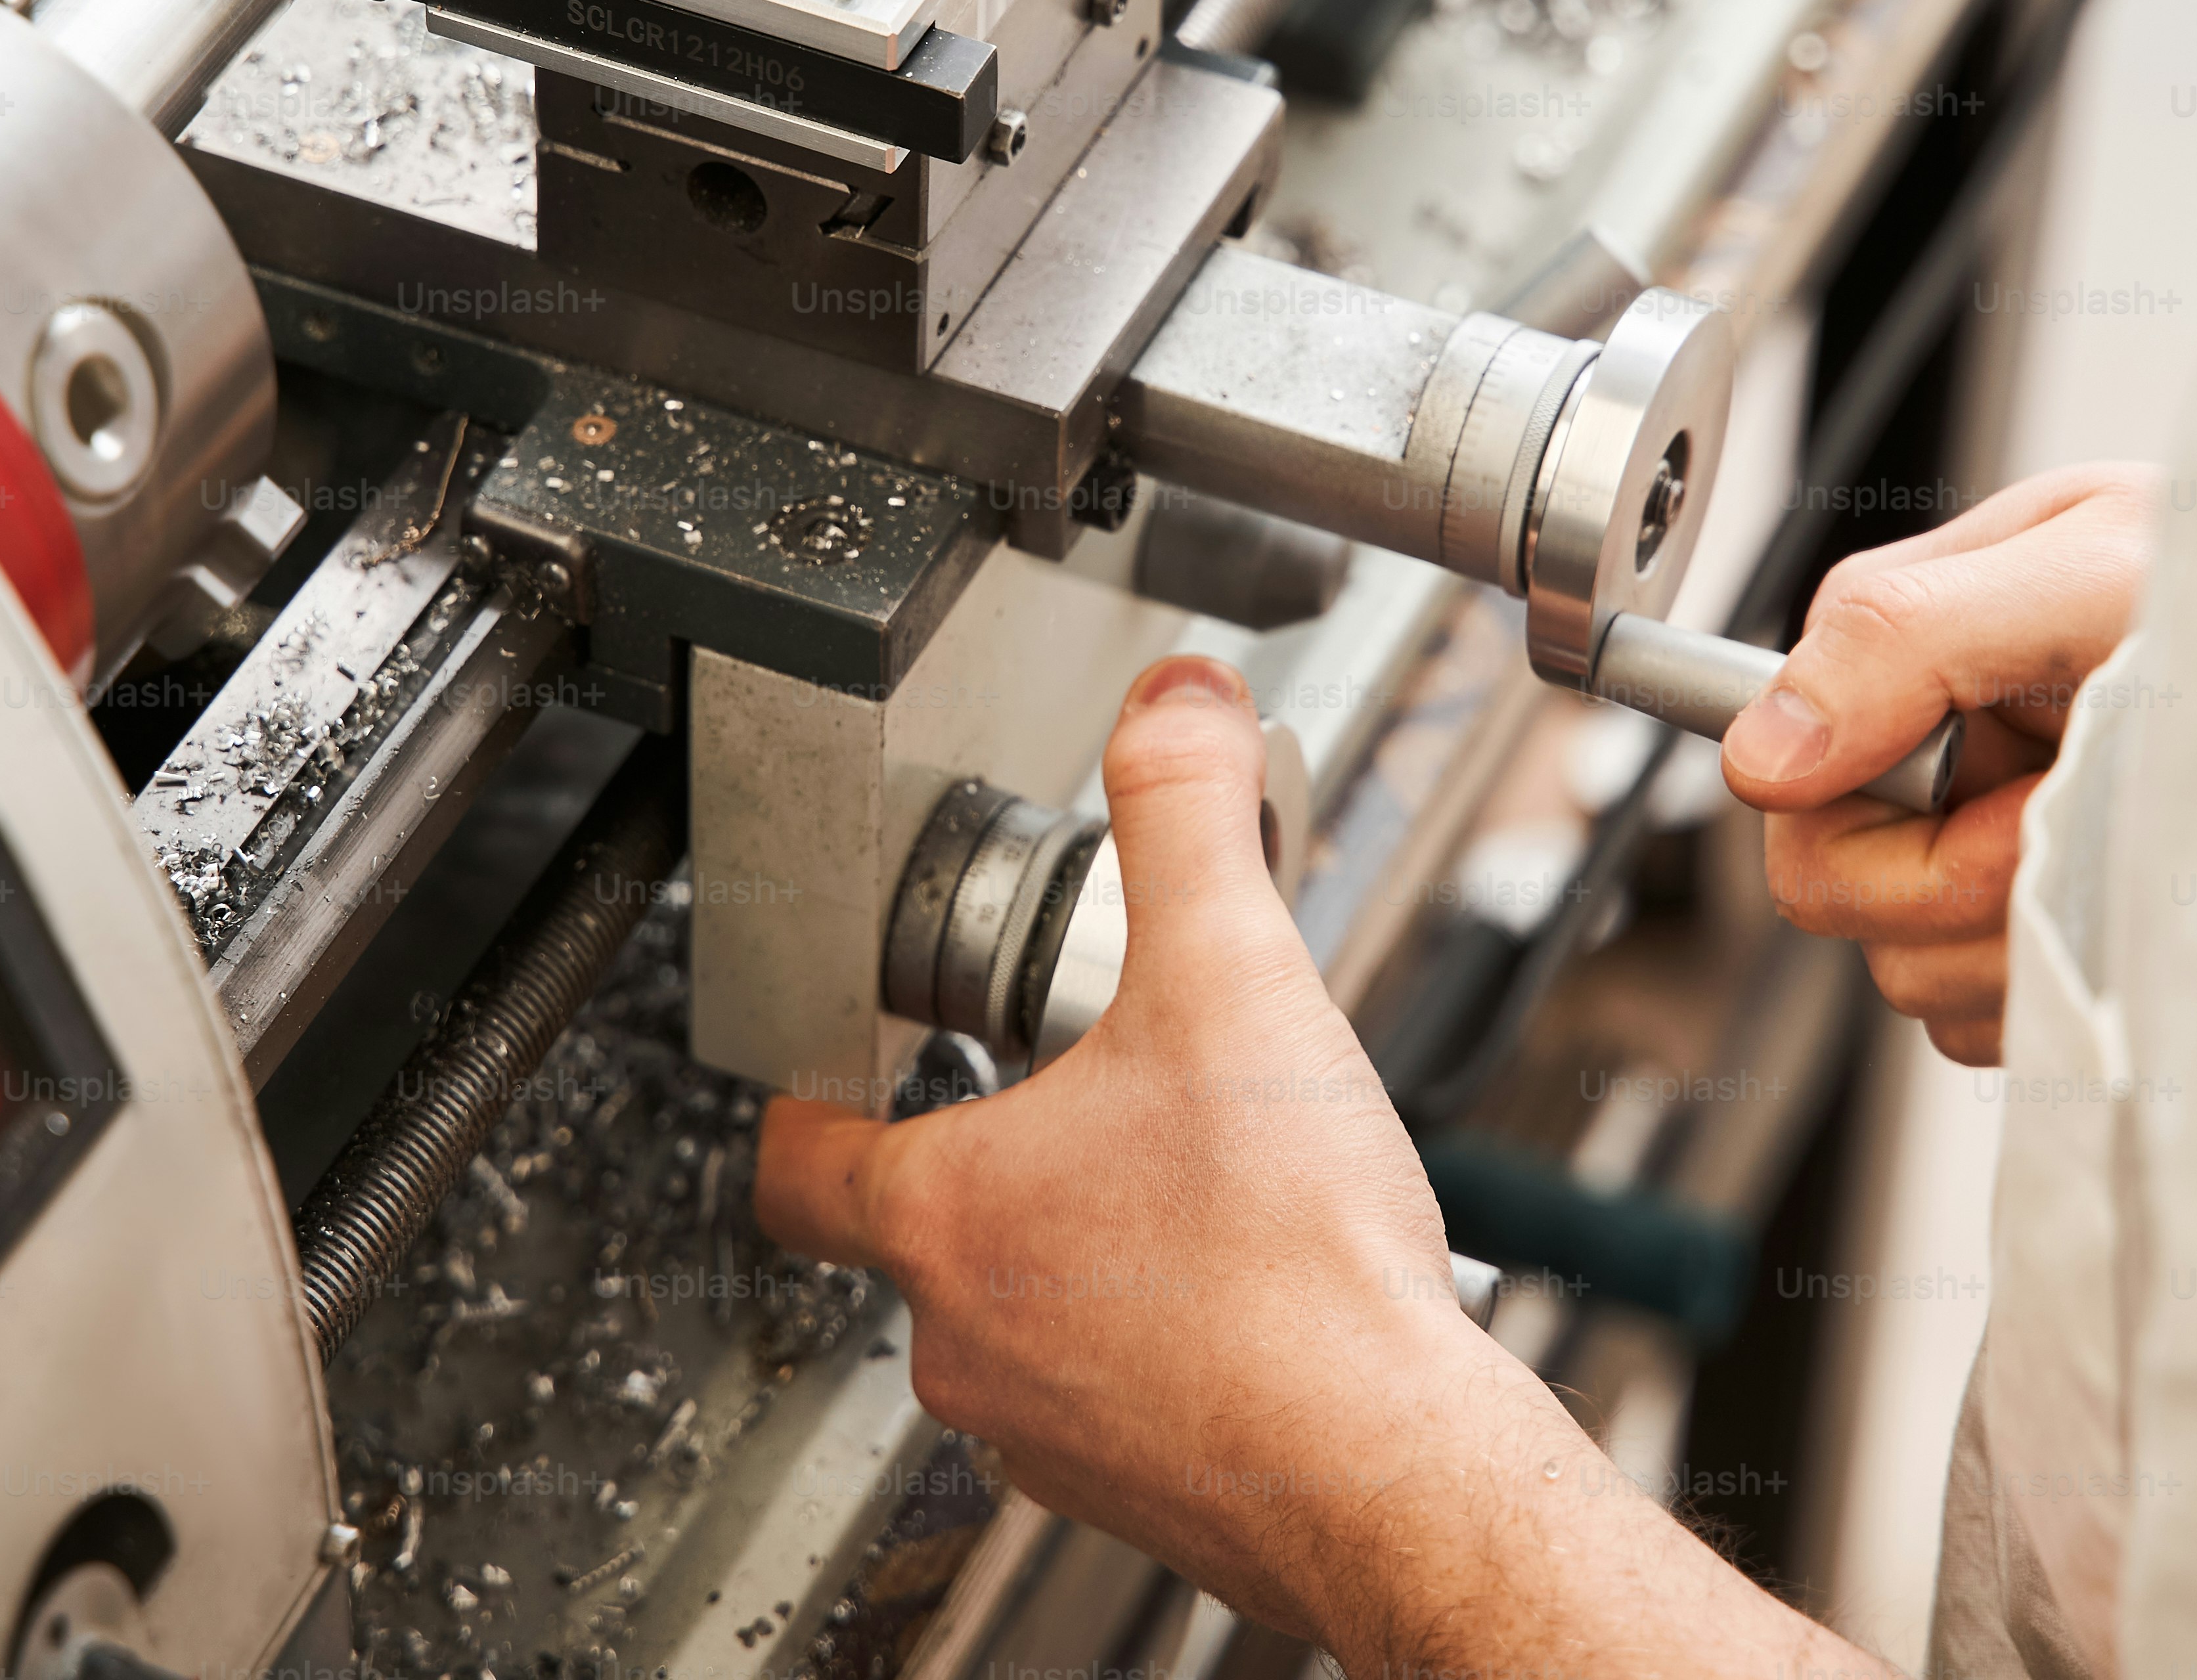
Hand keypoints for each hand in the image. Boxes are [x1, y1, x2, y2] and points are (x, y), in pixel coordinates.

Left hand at [754, 656, 1500, 1635]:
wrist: (1397, 1469)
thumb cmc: (1296, 1270)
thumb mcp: (1231, 981)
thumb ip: (1185, 818)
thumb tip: (1172, 707)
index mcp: (944, 1216)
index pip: (798, 1155)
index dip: (812, 1094)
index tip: (845, 1062)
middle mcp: (965, 1342)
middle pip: (922, 1226)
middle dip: (1000, 1146)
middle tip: (1087, 1089)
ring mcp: (1045, 1433)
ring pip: (1021, 1313)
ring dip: (1082, 1243)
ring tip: (1186, 1182)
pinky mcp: (1140, 1488)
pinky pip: (1112, 1393)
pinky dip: (1159, 1334)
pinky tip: (1247, 1286)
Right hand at [1720, 464, 2156, 1065]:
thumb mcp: (2093, 564)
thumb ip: (1910, 636)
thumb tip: (1762, 756)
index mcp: (1920, 644)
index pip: (1790, 773)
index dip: (1858, 808)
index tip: (1981, 792)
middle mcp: (1941, 759)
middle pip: (1838, 892)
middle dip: (1963, 873)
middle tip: (2083, 807)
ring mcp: (1995, 865)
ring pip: (1923, 980)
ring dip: (2043, 926)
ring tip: (2146, 836)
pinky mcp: (2061, 953)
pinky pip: (2007, 1029)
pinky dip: (2085, 984)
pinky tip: (2159, 902)